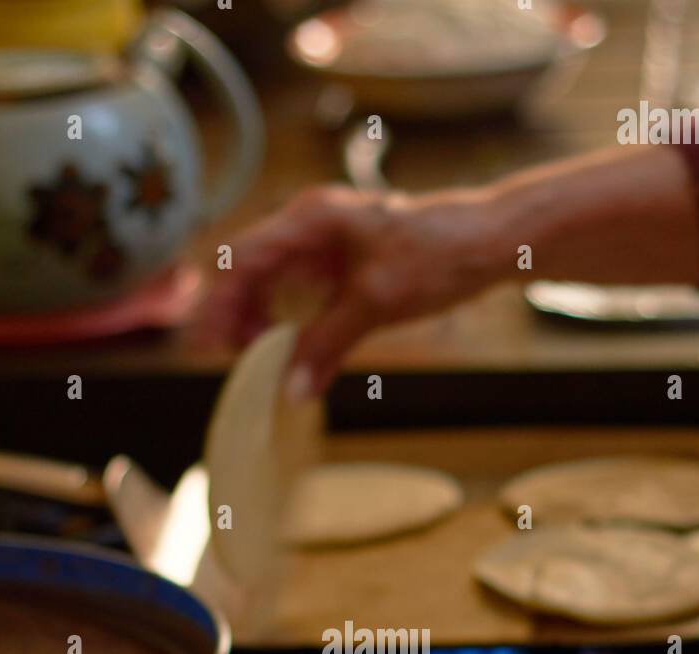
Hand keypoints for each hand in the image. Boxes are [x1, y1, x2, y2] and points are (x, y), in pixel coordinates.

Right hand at [219, 183, 507, 397]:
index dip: (222, 303)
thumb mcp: (375, 304)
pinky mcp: (345, 266)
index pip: (245, 259)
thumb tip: (291, 389)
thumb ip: (326, 345)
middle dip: (237, 316)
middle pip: (252, 271)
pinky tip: (290, 354)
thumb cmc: (438, 253)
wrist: (489, 242)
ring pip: (274, 285)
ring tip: (257, 362)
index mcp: (310, 218)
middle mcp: (311, 226)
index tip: (209, 344)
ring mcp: (328, 245)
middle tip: (230, 362)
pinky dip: (291, 325)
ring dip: (261, 322)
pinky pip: (303, 296)